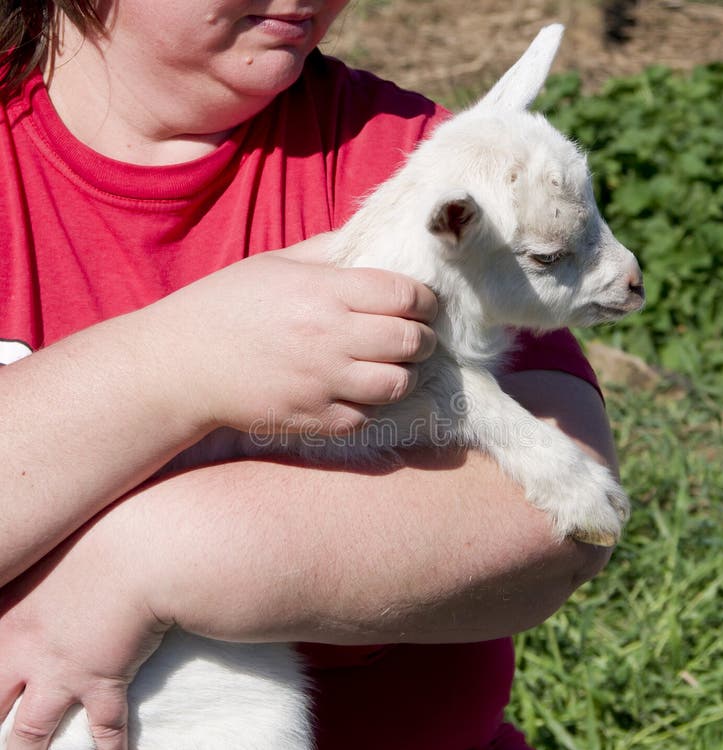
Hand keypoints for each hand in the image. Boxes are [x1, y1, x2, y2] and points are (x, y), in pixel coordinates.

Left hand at [0, 526, 167, 749]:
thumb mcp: (56, 539)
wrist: (145, 549)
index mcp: (6, 610)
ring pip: (27, 733)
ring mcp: (59, 669)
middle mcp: (21, 647)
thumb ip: (41, 556)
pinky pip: (103, 727)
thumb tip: (42, 563)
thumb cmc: (103, 532)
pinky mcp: (102, 680)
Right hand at [152, 235, 438, 435]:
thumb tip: (369, 240)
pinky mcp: (312, 418)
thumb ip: (326, 252)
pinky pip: (364, 416)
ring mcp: (322, 382)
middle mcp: (329, 337)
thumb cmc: (225, 306)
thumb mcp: (274, 264)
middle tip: (416, 336)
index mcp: (323, 292)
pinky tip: (357, 391)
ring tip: (391, 366)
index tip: (424, 304)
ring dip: (402, 373)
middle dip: (423, 337)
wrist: (180, 365)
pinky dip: (368, 405)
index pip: (404, 295)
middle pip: (411, 341)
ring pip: (396, 383)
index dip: (425, 300)